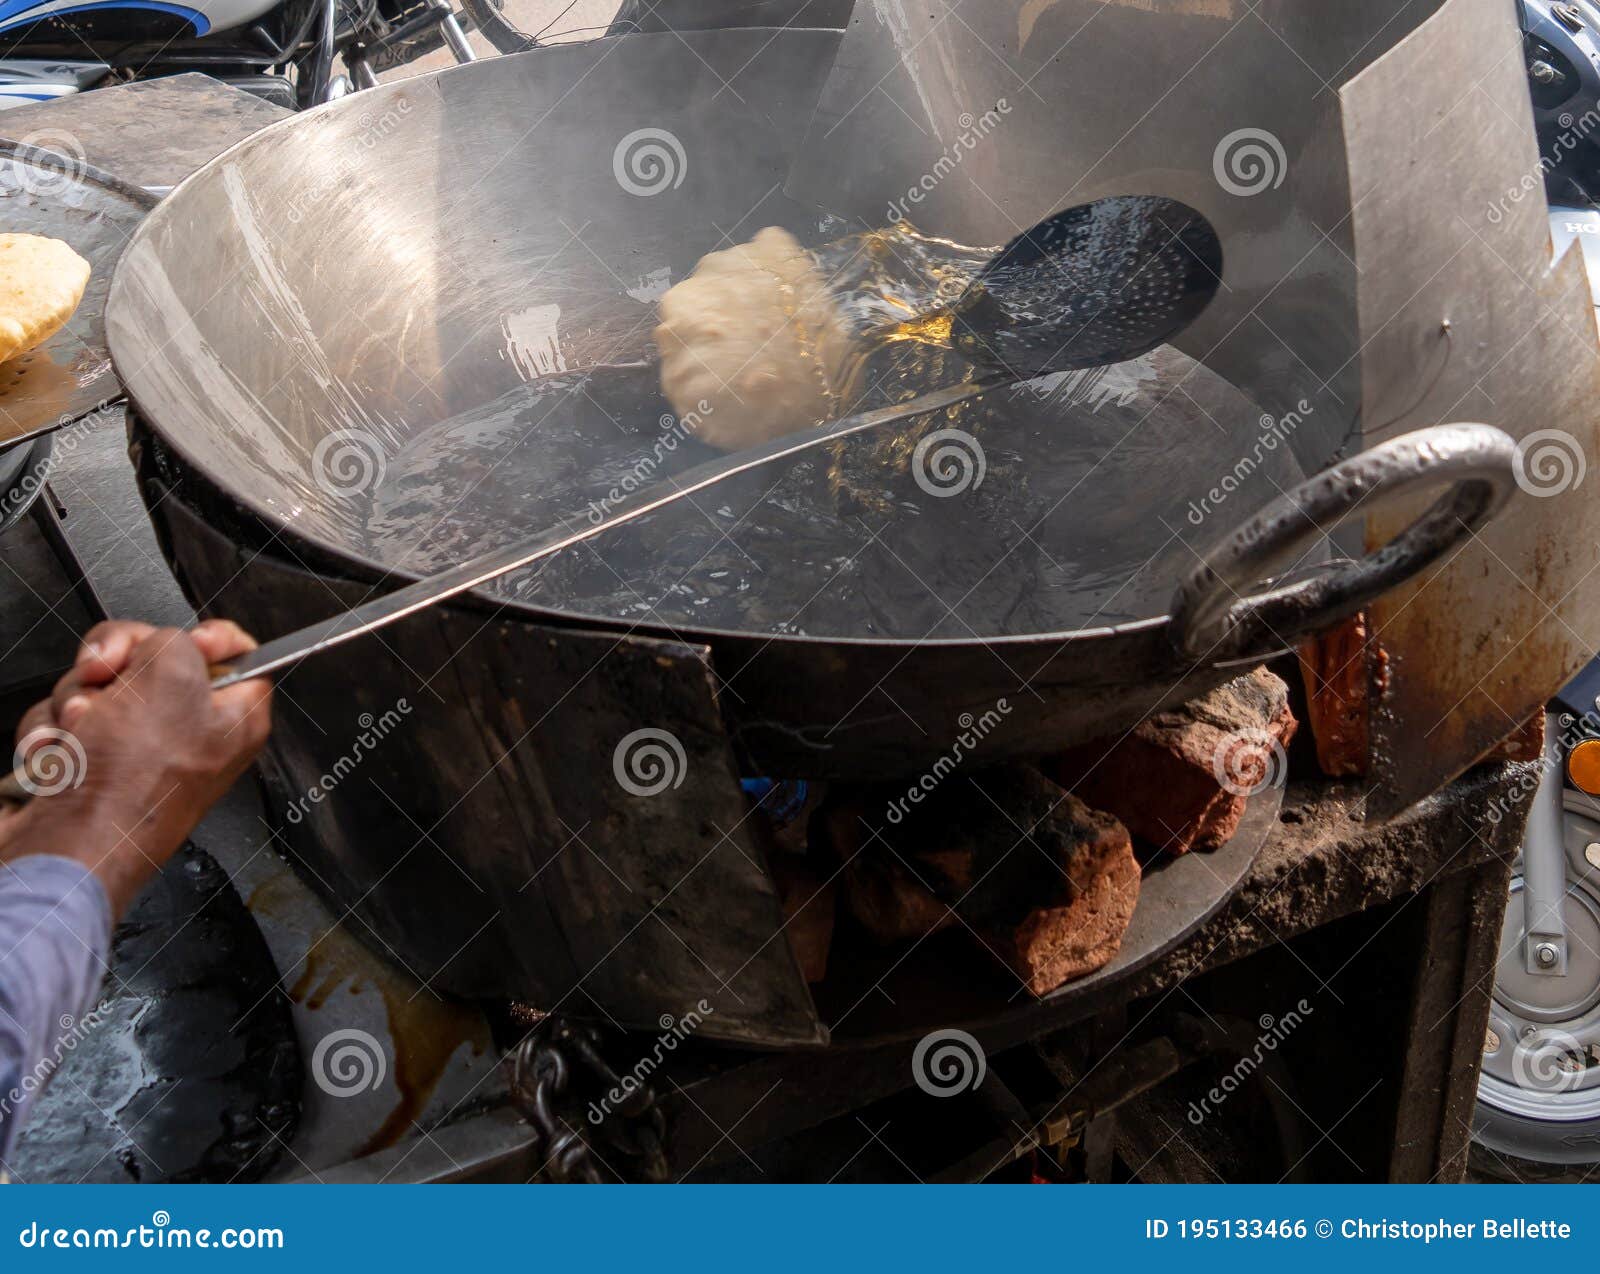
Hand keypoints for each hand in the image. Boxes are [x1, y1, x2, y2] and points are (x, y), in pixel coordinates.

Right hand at [0, 620, 272, 915]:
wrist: (66, 848)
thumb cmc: (130, 783)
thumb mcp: (172, 677)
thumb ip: (174, 641)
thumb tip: (160, 642)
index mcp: (235, 717)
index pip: (242, 655)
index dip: (209, 637)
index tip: (187, 639)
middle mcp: (192, 735)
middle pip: (154, 662)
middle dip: (116, 662)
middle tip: (107, 678)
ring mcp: (137, 752)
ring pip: (100, 688)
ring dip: (76, 701)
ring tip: (81, 731)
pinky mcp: (89, 766)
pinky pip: (65, 722)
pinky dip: (53, 733)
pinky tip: (58, 756)